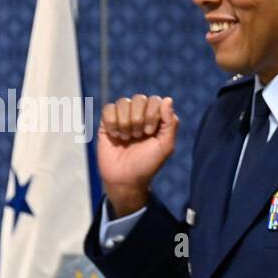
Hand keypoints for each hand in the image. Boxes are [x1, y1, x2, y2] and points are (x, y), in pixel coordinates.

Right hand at [96, 94, 179, 215]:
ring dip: (125, 122)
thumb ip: (170, 123)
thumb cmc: (147, 164)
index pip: (155, 100)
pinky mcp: (107, 122)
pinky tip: (115, 136)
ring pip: (123, 102)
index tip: (150, 132)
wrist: (125, 178)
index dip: (152, 114)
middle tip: (137, 136)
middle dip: (138, 119)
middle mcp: (140, 115)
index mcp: (156, 119)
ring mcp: (123, 117)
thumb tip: (168, 99)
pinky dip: (112, 122)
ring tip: (126, 138)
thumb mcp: (165, 146)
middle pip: (139, 98)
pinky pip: (108, 108)